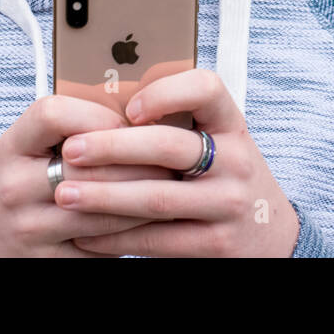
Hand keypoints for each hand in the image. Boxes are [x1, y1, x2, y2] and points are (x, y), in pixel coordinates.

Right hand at [0, 94, 179, 256]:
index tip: (127, 123)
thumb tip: (135, 112)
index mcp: (11, 147)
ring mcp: (29, 229)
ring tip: (173, 187)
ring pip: (103, 212)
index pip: (52, 114)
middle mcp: (13, 188)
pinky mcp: (48, 263)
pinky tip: (151, 220)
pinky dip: (132, 232)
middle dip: (141, 161)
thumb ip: (68, 129)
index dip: (97, 116)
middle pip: (89, 168)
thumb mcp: (27, 146)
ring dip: (146, 200)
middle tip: (175, 155)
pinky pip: (102, 247)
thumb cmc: (18, 179)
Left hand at [55, 69, 300, 256]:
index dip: (164, 93)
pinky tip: (85, 233)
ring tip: (64, 193)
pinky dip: (115, 238)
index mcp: (231, 124)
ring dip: (103, 196)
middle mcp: (236, 161)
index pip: (206, 89)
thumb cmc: (224, 175)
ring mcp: (228, 204)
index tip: (126, 107)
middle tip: (70, 149)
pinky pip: (157, 240)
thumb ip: (177, 124)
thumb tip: (103, 104)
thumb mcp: (216, 141)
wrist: (269, 234)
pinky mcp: (216, 244)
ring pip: (156, 197)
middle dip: (111, 147)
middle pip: (169, 146)